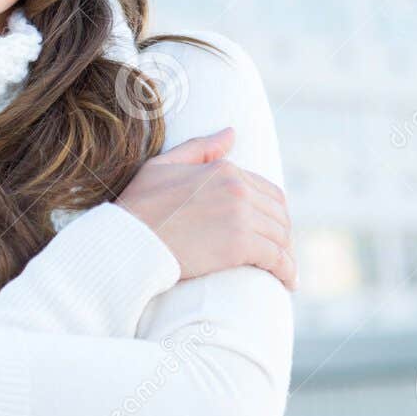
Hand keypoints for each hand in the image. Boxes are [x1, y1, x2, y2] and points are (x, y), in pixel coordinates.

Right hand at [116, 127, 297, 290]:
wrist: (127, 240)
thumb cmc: (137, 207)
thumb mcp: (163, 166)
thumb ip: (199, 149)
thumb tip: (231, 133)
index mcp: (225, 170)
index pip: (268, 192)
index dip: (273, 215)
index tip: (272, 233)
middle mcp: (238, 189)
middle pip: (279, 214)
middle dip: (283, 236)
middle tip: (282, 256)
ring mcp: (240, 216)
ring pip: (280, 236)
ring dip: (287, 256)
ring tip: (286, 272)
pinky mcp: (239, 245)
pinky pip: (276, 258)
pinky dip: (287, 271)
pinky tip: (289, 282)